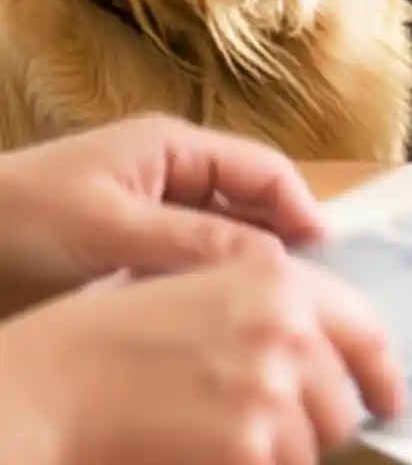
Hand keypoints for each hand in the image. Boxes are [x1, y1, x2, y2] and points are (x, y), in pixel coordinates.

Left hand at [0, 114, 325, 305]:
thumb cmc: (14, 222)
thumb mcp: (108, 229)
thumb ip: (194, 242)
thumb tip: (275, 263)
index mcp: (172, 148)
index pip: (264, 171)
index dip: (301, 211)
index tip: (324, 260)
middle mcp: (172, 176)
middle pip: (253, 206)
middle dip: (283, 244)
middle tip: (306, 294)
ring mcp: (156, 215)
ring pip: (228, 241)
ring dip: (250, 271)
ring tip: (271, 310)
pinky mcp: (138, 253)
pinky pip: (197, 268)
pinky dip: (215, 289)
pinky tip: (223, 318)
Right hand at [0, 247, 404, 464]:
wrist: (51, 386)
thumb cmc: (111, 340)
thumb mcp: (200, 290)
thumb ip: (272, 310)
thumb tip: (329, 354)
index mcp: (279, 280)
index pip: (367, 331)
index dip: (383, 374)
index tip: (389, 400)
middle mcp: (290, 328)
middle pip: (343, 402)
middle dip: (314, 423)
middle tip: (265, 428)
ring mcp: (275, 388)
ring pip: (313, 446)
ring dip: (279, 451)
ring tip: (217, 434)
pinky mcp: (252, 445)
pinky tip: (203, 450)